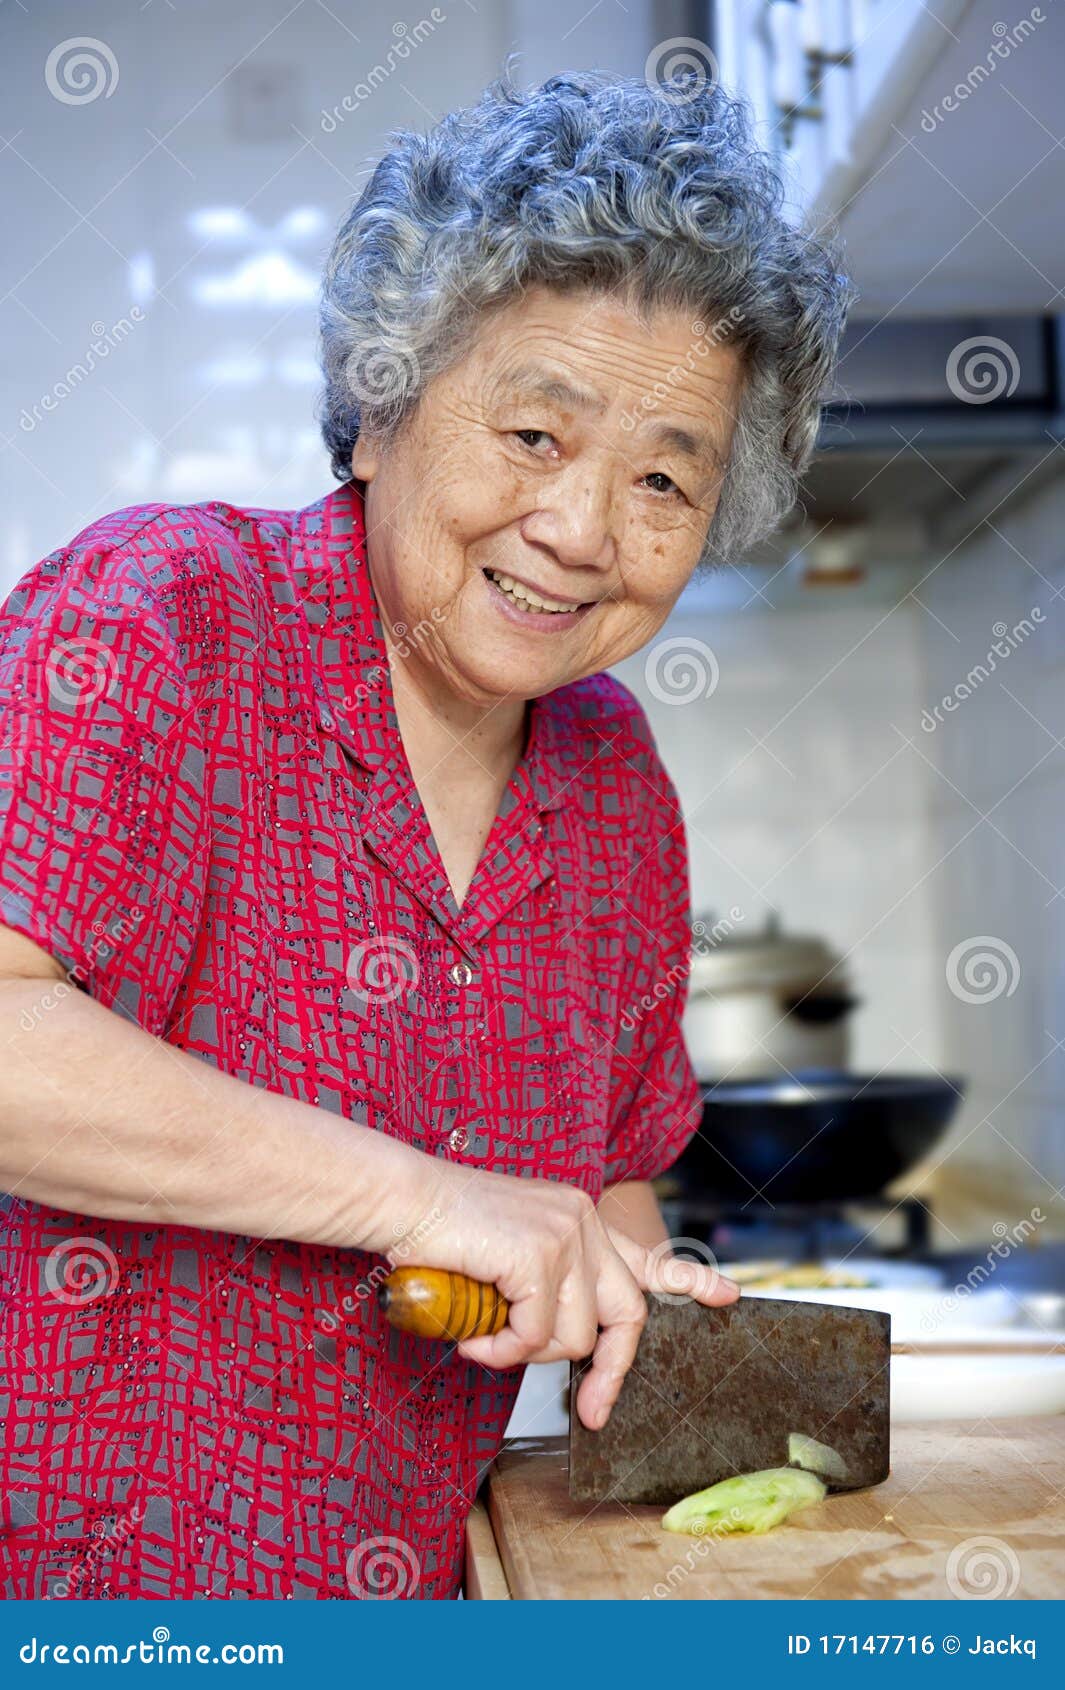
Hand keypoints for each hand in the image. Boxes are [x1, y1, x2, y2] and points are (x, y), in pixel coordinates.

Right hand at [410, 1161, 739, 1429]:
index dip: (688, 1284)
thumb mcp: (509, 1260)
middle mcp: (581, 1220)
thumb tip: (566, 1346)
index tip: (727, 1298)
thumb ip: (546, 1290)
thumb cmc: (440, 1235)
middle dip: (610, 1372)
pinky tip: (472, 1336)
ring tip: (484, 1337)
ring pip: (574, 1338)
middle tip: (593, 1411)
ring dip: (526, 1354)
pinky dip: (501, 1351)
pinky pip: (535, 1337)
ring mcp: (564, 1234)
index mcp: (577, 1218)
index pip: (646, 1256)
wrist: (400, 1200)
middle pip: (625, 1317)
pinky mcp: (539, 1253)